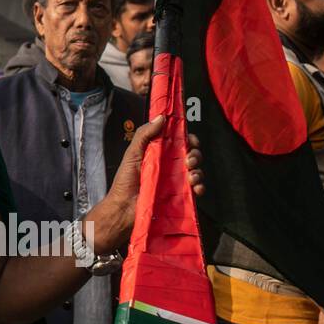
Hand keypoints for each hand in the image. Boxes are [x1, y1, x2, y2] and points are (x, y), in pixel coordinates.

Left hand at [89, 115, 203, 252]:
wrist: (124, 207)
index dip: (188, 138)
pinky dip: (200, 187)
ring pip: (197, 171)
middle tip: (188, 159)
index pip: (180, 141)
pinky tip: (196, 188)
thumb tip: (161, 117)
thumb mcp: (132, 153)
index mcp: (160, 152)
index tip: (189, 139)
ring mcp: (177, 181)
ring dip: (198, 170)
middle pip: (192, 154)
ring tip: (190, 174)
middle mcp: (171, 165)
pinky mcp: (180, 196)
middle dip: (195, 154)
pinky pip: (197, 189)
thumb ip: (145, 134)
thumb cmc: (126, 180)